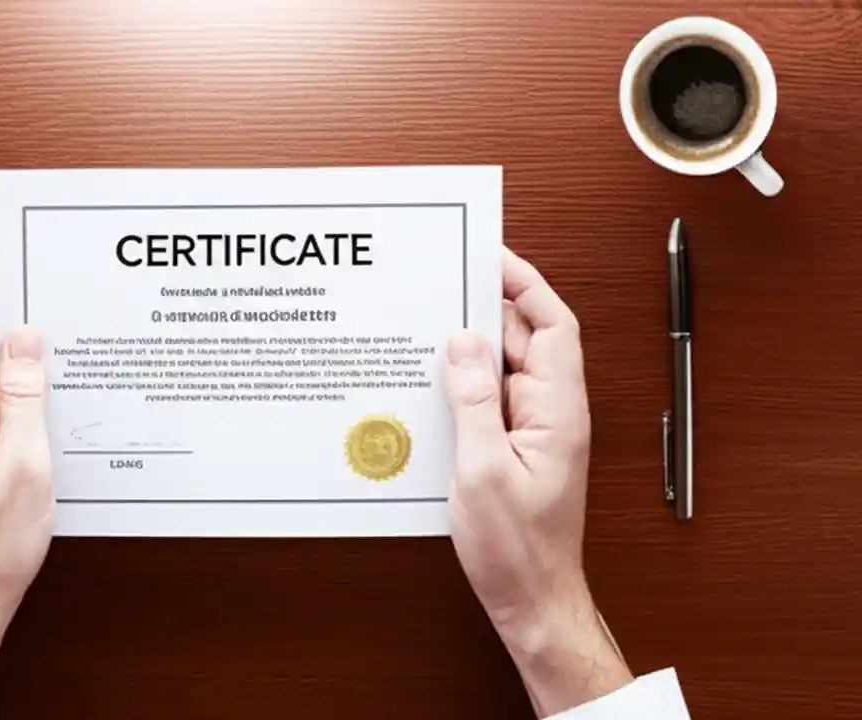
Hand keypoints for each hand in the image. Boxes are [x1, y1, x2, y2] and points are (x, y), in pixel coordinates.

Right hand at [443, 248, 630, 716]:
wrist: (533, 600)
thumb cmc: (517, 550)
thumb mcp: (482, 470)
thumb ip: (473, 399)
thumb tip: (462, 341)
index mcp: (558, 411)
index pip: (552, 324)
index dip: (524, 283)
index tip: (490, 255)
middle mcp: (552, 414)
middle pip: (526, 340)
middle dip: (487, 309)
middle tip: (441, 288)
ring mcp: (536, 432)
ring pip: (505, 369)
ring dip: (472, 350)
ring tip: (429, 334)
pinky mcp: (517, 449)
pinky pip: (492, 400)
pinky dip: (466, 385)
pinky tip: (434, 387)